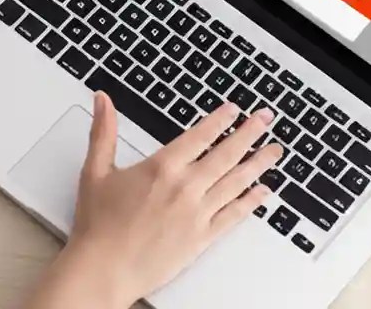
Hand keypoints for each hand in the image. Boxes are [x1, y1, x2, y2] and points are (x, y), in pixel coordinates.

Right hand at [25, 94, 281, 307]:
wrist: (103, 269)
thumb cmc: (98, 225)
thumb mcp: (95, 170)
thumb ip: (103, 131)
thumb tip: (103, 100)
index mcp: (162, 167)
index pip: (200, 135)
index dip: (220, 120)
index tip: (235, 110)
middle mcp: (185, 187)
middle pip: (226, 154)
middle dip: (249, 133)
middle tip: (265, 119)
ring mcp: (198, 214)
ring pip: (236, 182)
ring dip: (258, 164)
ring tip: (274, 151)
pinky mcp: (202, 238)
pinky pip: (234, 215)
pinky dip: (251, 202)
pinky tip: (263, 192)